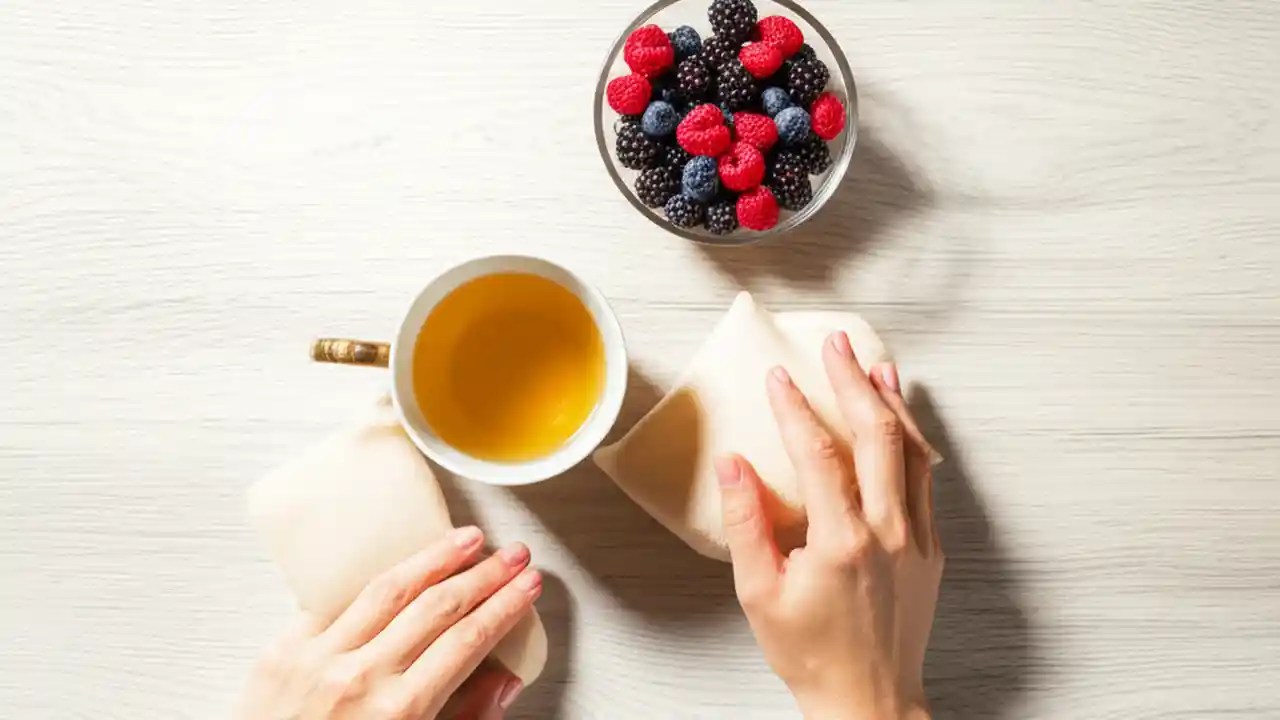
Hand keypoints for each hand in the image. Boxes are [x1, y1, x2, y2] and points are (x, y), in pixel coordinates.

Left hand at [238, 528, 540, 719]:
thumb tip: (503, 681)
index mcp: (400, 713)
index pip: (468, 640)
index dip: (504, 606)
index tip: (526, 586)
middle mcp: (360, 679)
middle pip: (437, 607)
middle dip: (483, 576)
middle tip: (511, 556)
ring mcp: (318, 660)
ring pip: (388, 589)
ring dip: (434, 558)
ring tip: (465, 539)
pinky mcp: (282, 651)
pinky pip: (333, 603)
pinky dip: (370, 582)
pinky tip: (395, 565)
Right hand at [716, 331, 943, 719]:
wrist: (868, 701)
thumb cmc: (810, 654)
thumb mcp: (759, 593)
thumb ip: (746, 523)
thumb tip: (733, 465)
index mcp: (842, 542)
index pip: (818, 453)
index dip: (795, 408)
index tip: (779, 378)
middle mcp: (888, 533)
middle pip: (877, 435)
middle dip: (853, 382)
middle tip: (836, 346)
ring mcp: (917, 539)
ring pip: (912, 451)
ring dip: (893, 403)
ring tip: (877, 366)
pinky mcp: (931, 549)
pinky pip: (924, 480)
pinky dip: (912, 442)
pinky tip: (901, 423)